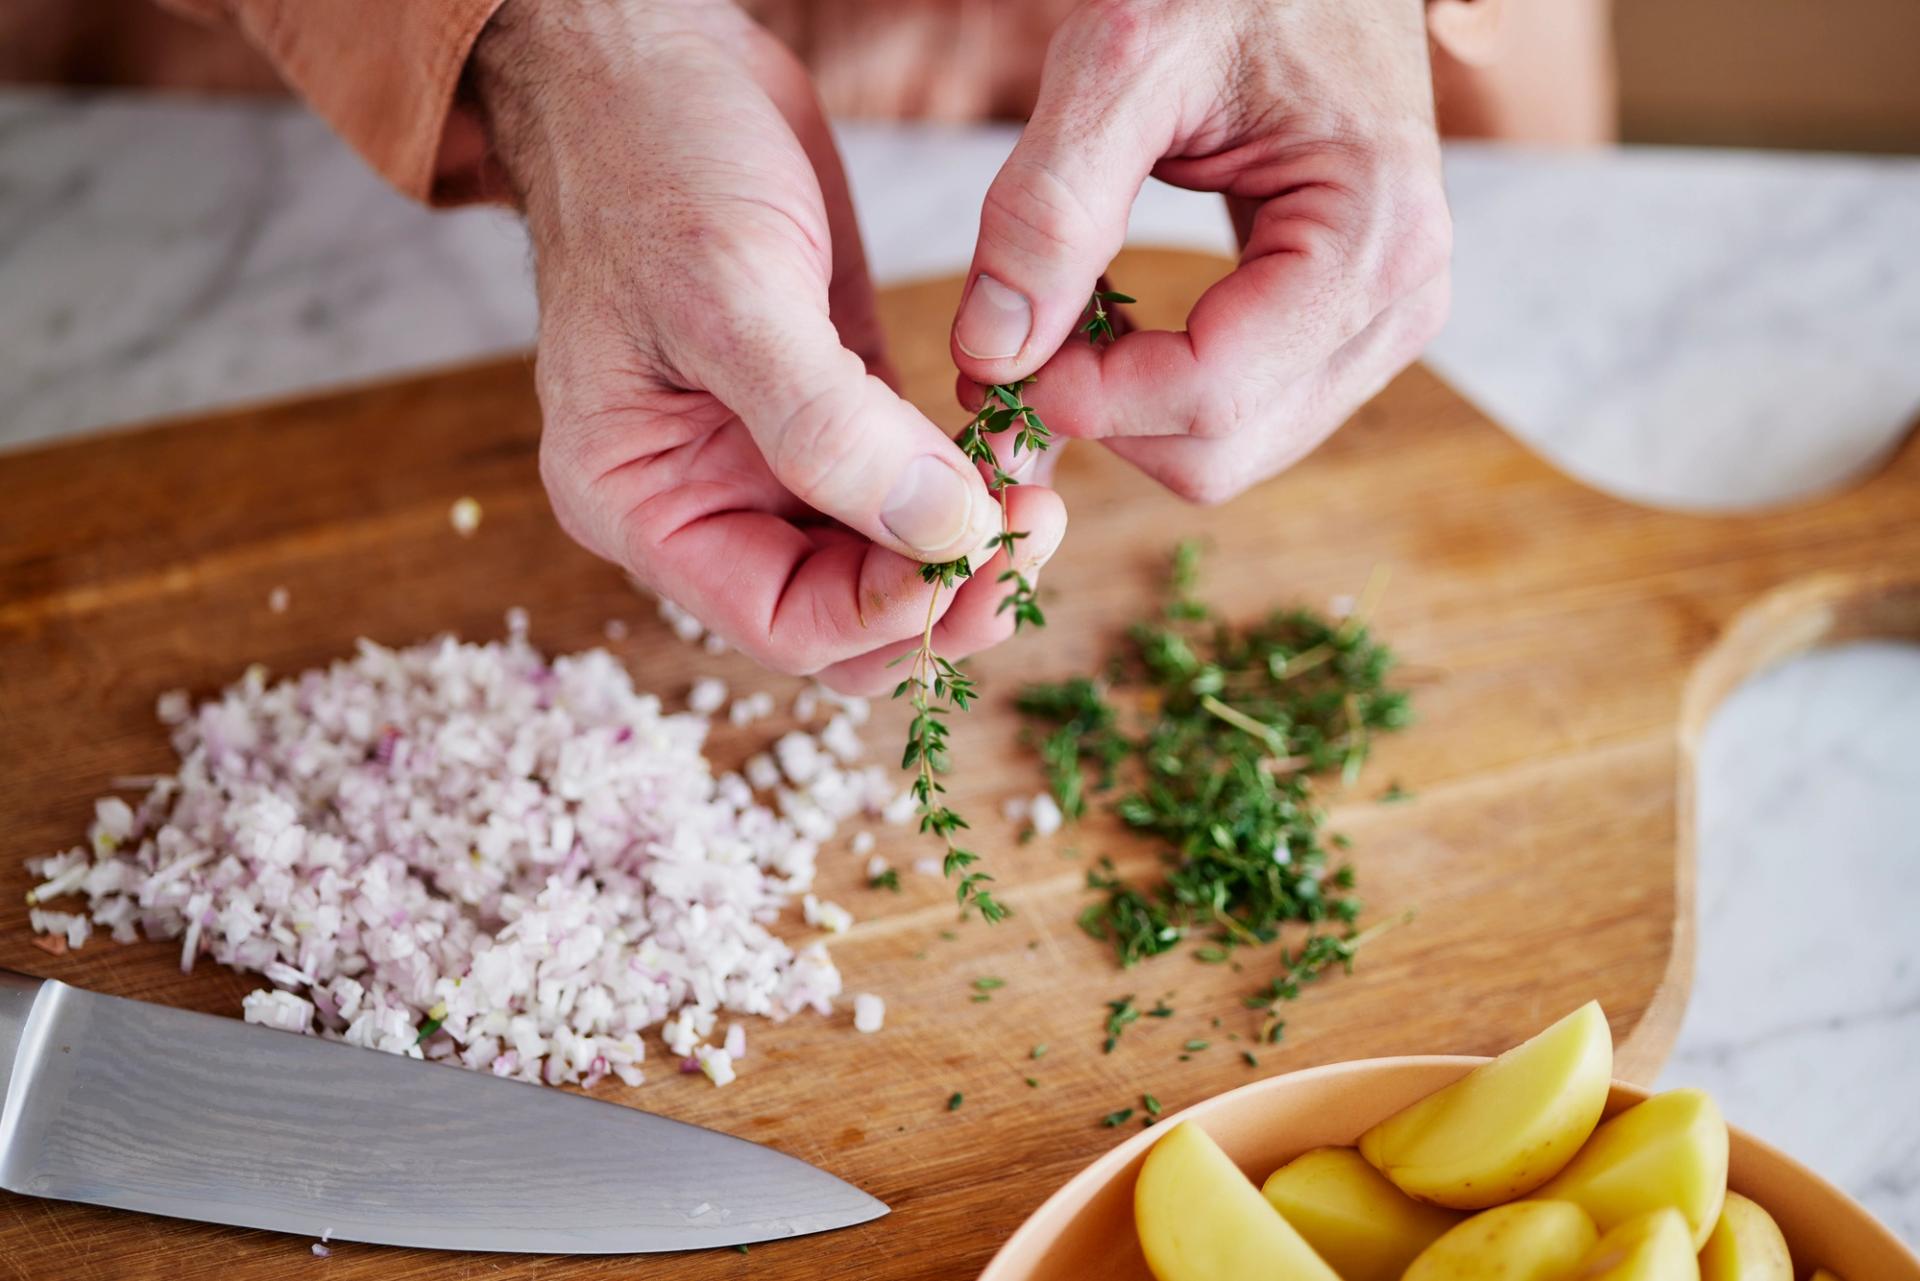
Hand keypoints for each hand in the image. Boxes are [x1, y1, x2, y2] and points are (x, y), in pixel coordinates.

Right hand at [475, 0, 1066, 689]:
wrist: (650, 59)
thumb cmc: (650, 161)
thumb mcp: (731, 293)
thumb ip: (827, 429)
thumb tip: (943, 536)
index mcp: (643, 503)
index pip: (785, 623)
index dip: (891, 612)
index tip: (981, 552)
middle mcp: (703, 502)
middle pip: (844, 618)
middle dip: (941, 598)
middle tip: (1031, 533)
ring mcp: (768, 461)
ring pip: (884, 565)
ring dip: (966, 549)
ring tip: (1035, 491)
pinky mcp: (830, 411)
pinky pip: (906, 491)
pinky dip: (965, 489)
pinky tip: (1019, 452)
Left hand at [950, 0, 1451, 503]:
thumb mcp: (1121, 60)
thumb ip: (1052, 204)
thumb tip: (992, 351)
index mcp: (1372, 240)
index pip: (1210, 397)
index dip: (1084, 398)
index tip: (992, 357)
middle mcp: (1399, 306)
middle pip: (1219, 453)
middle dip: (1100, 419)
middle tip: (1006, 354)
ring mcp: (1382, 328)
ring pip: (1226, 454)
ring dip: (1123, 415)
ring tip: (1055, 327)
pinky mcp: (1346, 334)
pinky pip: (1237, 419)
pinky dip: (1154, 397)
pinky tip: (1108, 330)